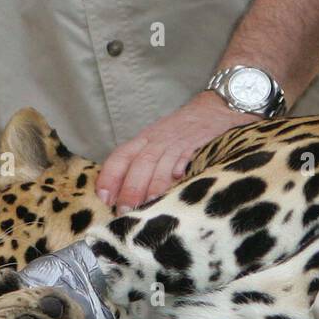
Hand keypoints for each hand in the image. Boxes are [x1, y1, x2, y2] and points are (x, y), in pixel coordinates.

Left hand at [95, 92, 257, 210]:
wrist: (215, 107)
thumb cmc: (184, 130)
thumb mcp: (159, 140)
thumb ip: (144, 163)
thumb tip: (124, 196)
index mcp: (144, 139)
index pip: (120, 156)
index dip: (110, 176)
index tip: (103, 198)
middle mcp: (157, 139)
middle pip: (139, 163)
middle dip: (130, 188)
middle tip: (125, 211)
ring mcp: (177, 141)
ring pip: (160, 164)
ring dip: (153, 187)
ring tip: (148, 206)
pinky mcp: (197, 143)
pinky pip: (185, 158)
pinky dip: (179, 172)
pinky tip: (176, 185)